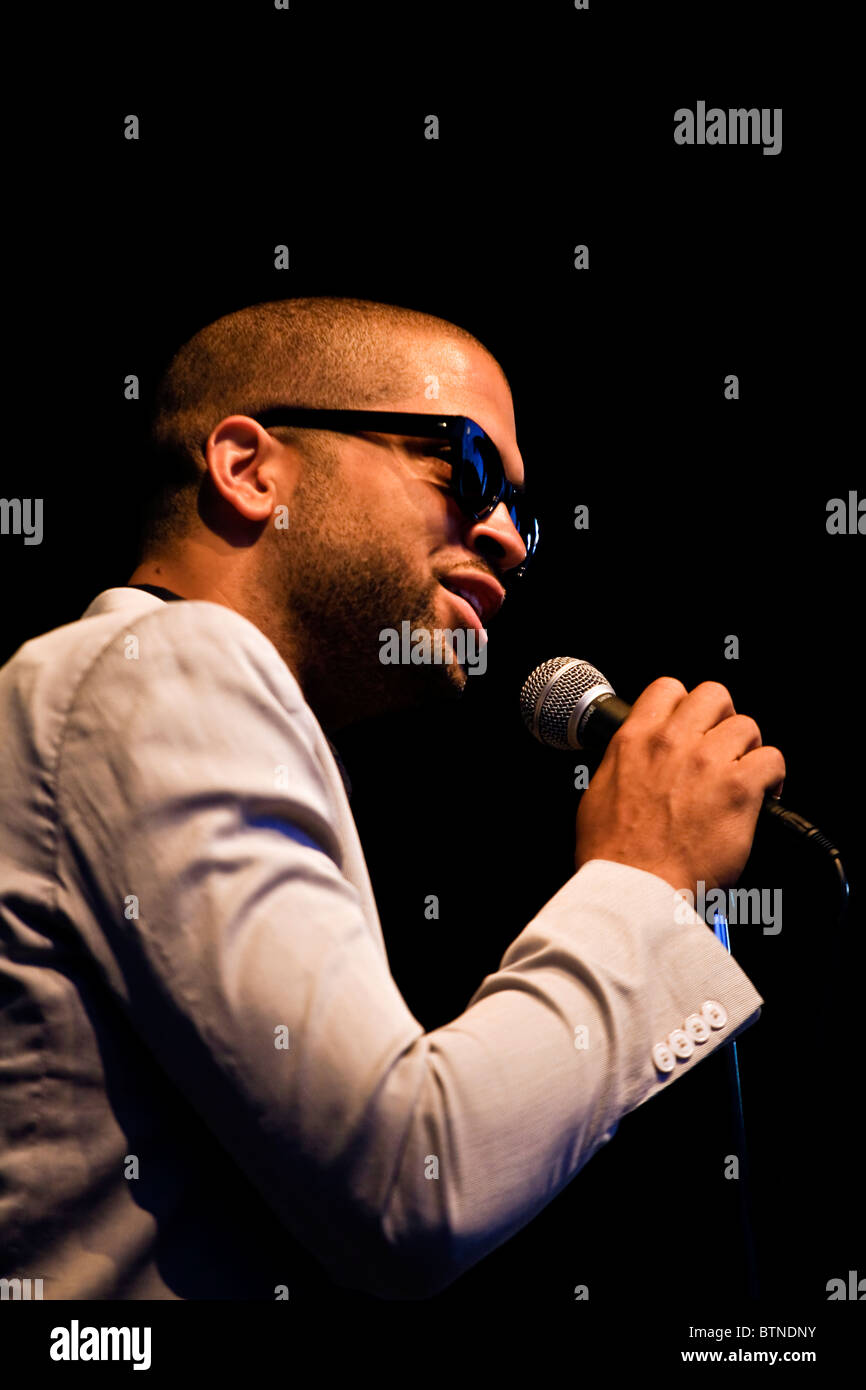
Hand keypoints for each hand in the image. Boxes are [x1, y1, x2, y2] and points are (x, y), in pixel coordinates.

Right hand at [575, 678, 785, 899]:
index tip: (691, 724)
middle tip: (722, 746)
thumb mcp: (597, 793)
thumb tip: (632, 760)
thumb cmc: (614, 854)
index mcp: (634, 740)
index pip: (668, 689)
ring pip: (747, 726)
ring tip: (743, 775)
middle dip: (722, 719)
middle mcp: (671, 742)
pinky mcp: (738, 789)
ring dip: (748, 750)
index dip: (685, 705)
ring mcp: (707, 762)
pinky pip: (772, 760)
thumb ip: (622, 764)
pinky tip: (763, 795)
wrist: (634, 889)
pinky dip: (772, 777)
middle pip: (714, 695)